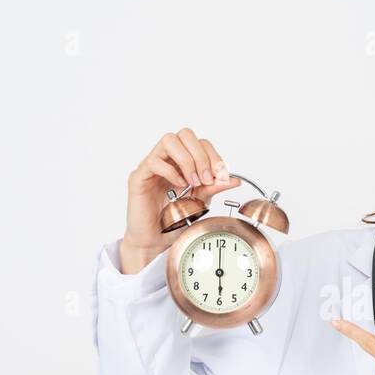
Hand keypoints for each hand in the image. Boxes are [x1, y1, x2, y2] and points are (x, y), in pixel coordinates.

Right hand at [119, 128, 242, 272]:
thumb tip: (234, 180)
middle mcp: (167, 159)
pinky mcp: (139, 176)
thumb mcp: (200, 201)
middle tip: (206, 179)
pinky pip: (154, 162)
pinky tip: (178, 186)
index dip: (214, 156)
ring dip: (187, 160)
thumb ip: (214, 187)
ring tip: (192, 182)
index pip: (200, 142)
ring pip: (169, 140)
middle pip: (185, 134)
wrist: (155, 240)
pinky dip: (171, 172)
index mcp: (182, 161)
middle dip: (201, 156)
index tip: (222, 176)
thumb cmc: (173, 219)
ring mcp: (151, 165)